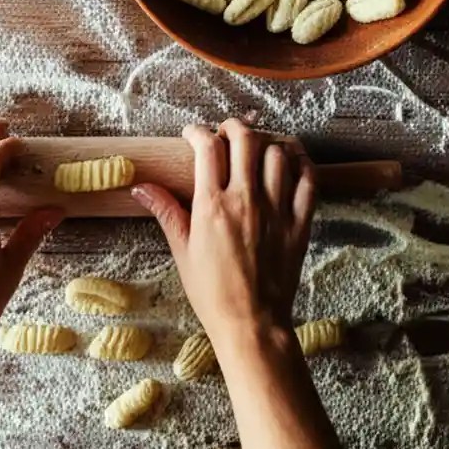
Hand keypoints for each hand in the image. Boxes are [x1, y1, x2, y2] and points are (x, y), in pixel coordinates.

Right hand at [131, 119, 316, 342]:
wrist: (251, 321)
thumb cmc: (212, 291)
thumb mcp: (182, 251)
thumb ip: (165, 212)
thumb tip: (141, 187)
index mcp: (211, 206)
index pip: (207, 148)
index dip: (198, 132)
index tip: (193, 134)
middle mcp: (245, 200)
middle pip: (245, 139)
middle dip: (234, 126)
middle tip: (226, 132)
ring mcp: (276, 210)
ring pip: (278, 153)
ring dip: (266, 143)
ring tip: (257, 149)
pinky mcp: (299, 223)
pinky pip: (308, 180)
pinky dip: (301, 164)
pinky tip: (291, 163)